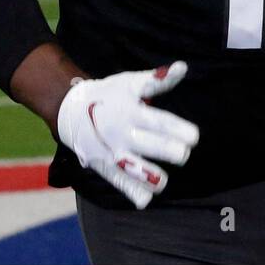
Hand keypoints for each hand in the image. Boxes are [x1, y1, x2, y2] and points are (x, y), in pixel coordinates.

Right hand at [56, 63, 199, 209]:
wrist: (70, 109)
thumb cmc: (109, 94)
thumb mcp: (131, 82)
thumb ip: (159, 79)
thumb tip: (183, 67)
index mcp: (131, 111)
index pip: (160, 122)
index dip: (180, 130)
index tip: (194, 137)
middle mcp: (121, 133)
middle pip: (153, 147)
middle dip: (173, 152)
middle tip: (182, 153)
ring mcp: (111, 152)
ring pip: (136, 171)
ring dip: (154, 177)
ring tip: (164, 178)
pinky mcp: (104, 167)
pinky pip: (120, 185)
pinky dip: (134, 193)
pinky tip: (147, 198)